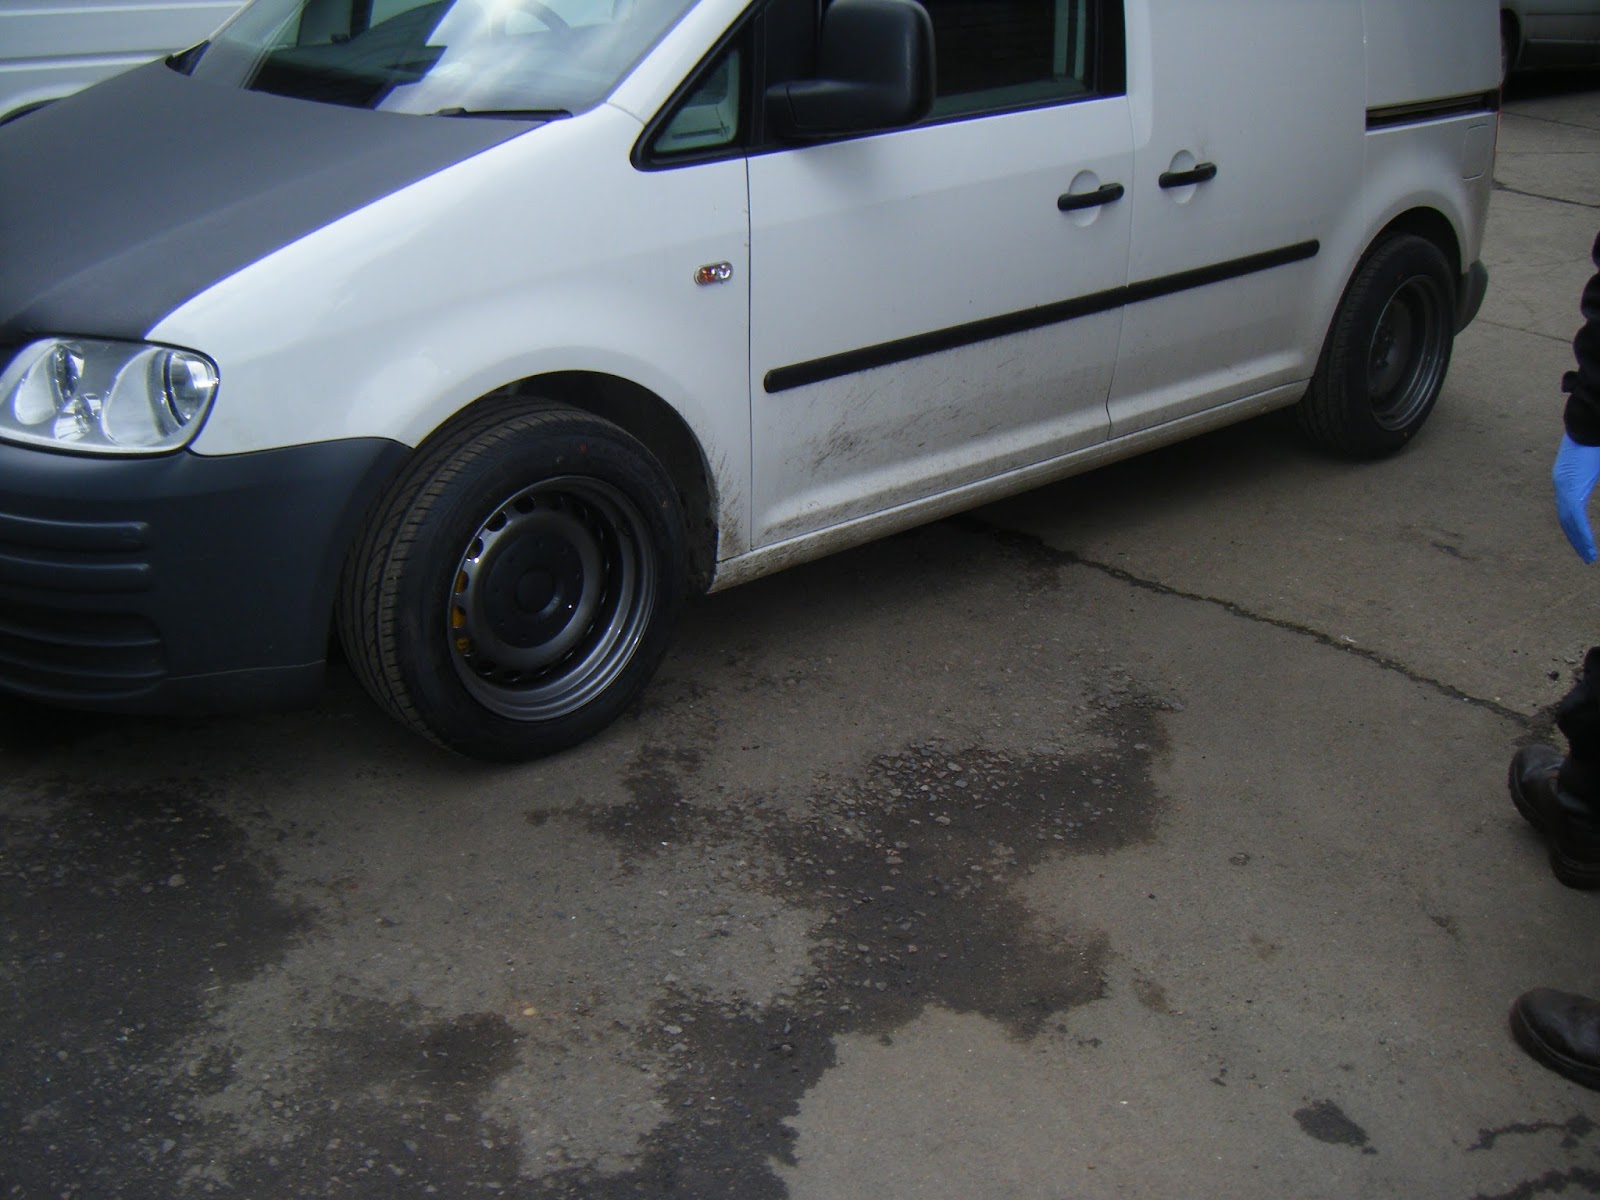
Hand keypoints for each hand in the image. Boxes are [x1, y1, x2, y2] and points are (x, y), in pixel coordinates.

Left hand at [1553, 434, 1599, 562]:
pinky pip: (1574, 515)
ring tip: (1589, 557)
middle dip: (1576, 539)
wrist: (1588, 423)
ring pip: (1568, 521)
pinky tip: (1588, 546)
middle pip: (1566, 519)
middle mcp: (1562, 485)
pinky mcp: (1570, 486)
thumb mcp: (1594, 466)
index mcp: (1568, 479)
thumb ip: (1591, 478)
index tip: (1582, 541)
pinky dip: (1581, 532)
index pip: (1568, 510)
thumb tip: (1592, 479)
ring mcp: (1564, 486)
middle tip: (1586, 556)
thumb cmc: (1594, 438)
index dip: (1575, 527)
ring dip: (1579, 540)